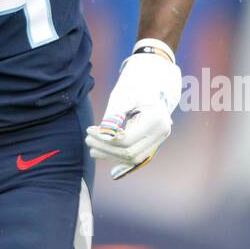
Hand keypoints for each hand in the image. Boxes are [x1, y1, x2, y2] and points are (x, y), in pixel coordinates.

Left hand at [86, 41, 180, 179]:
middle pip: (131, 152)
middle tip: (88, 140)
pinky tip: (112, 168)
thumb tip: (103, 135)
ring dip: (112, 156)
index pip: (127, 140)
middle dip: (106, 149)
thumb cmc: (137, 84)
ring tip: (93, 149)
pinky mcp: (155, 141)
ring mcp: (160, 138)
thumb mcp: (123, 95)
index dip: (105, 140)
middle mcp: (162, 132)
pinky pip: (140, 156)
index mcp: (155, 119)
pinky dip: (125, 162)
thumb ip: (113, 115)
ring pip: (135, 157)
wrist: (155, 80)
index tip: (90, 131)